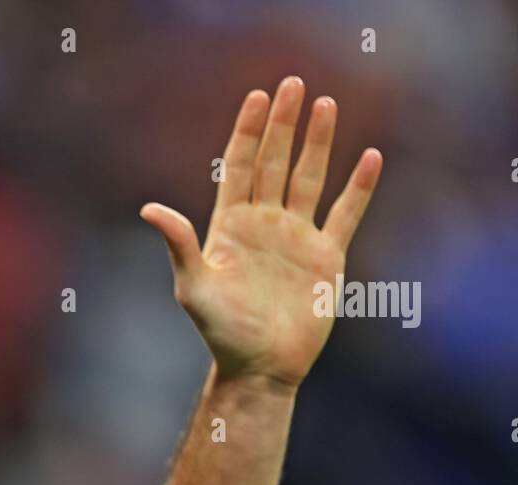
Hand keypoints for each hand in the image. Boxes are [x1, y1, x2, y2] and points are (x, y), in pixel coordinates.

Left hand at [141, 77, 381, 388]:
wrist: (261, 368)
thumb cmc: (221, 332)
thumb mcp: (194, 287)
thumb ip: (179, 245)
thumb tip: (148, 209)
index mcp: (230, 226)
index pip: (240, 167)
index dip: (248, 132)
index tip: (257, 97)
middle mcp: (264, 224)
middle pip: (275, 162)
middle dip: (284, 124)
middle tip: (294, 84)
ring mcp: (296, 238)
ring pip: (309, 179)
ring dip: (318, 143)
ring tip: (326, 105)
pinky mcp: (327, 257)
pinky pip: (345, 215)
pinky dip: (358, 188)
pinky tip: (369, 157)